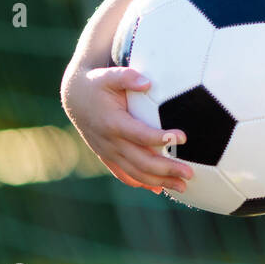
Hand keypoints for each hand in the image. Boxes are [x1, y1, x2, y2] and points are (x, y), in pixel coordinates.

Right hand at [61, 66, 192, 193]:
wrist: (74, 98)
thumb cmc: (97, 84)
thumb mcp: (109, 75)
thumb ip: (127, 77)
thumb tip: (147, 82)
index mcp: (113, 123)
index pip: (139, 134)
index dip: (160, 138)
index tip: (183, 137)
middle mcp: (110, 142)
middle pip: (141, 161)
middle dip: (166, 169)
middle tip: (190, 173)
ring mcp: (108, 152)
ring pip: (135, 173)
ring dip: (159, 181)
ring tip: (183, 187)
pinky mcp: (107, 156)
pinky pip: (123, 175)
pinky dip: (141, 183)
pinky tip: (159, 188)